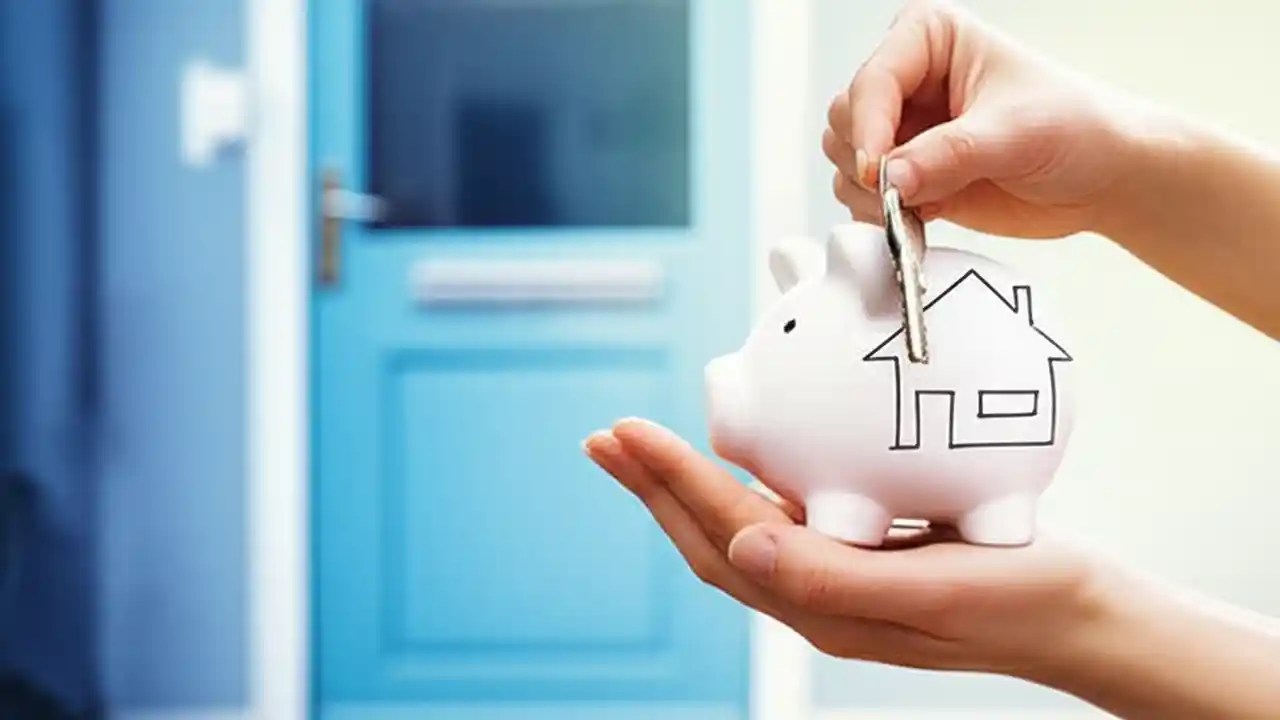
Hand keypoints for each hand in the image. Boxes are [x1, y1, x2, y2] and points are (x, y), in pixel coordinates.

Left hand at [583, 418, 1105, 677]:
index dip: (668, 481)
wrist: (1082, 619)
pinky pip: (782, 522)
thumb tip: (739, 547)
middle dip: (653, 487)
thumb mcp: (934, 592)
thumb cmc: (1021, 600)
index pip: (723, 532)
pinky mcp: (862, 562)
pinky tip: (744, 461)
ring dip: (685, 487)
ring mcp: (836, 580)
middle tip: (605, 439)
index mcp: (823, 604)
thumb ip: (835, 578)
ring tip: (645, 450)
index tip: (622, 432)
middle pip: (709, 537)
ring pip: (738, 529)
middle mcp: (816, 596)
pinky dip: (742, 487)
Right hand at [826, 0, 1137, 238]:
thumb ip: (947, 156)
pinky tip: (926, 215)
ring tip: (923, 201)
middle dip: (868, 160)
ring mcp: (905, 131)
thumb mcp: (1013, 134)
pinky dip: (882, 215)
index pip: (873, 80)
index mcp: (929, 40)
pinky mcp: (908, 175)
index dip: (868, 126)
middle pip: (844, 119)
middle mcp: (908, 83)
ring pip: (844, 160)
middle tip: (905, 188)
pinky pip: (862, 198)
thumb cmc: (1076, 129)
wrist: (1103, 178)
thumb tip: (889, 179)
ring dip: (871, 191)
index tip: (879, 168)